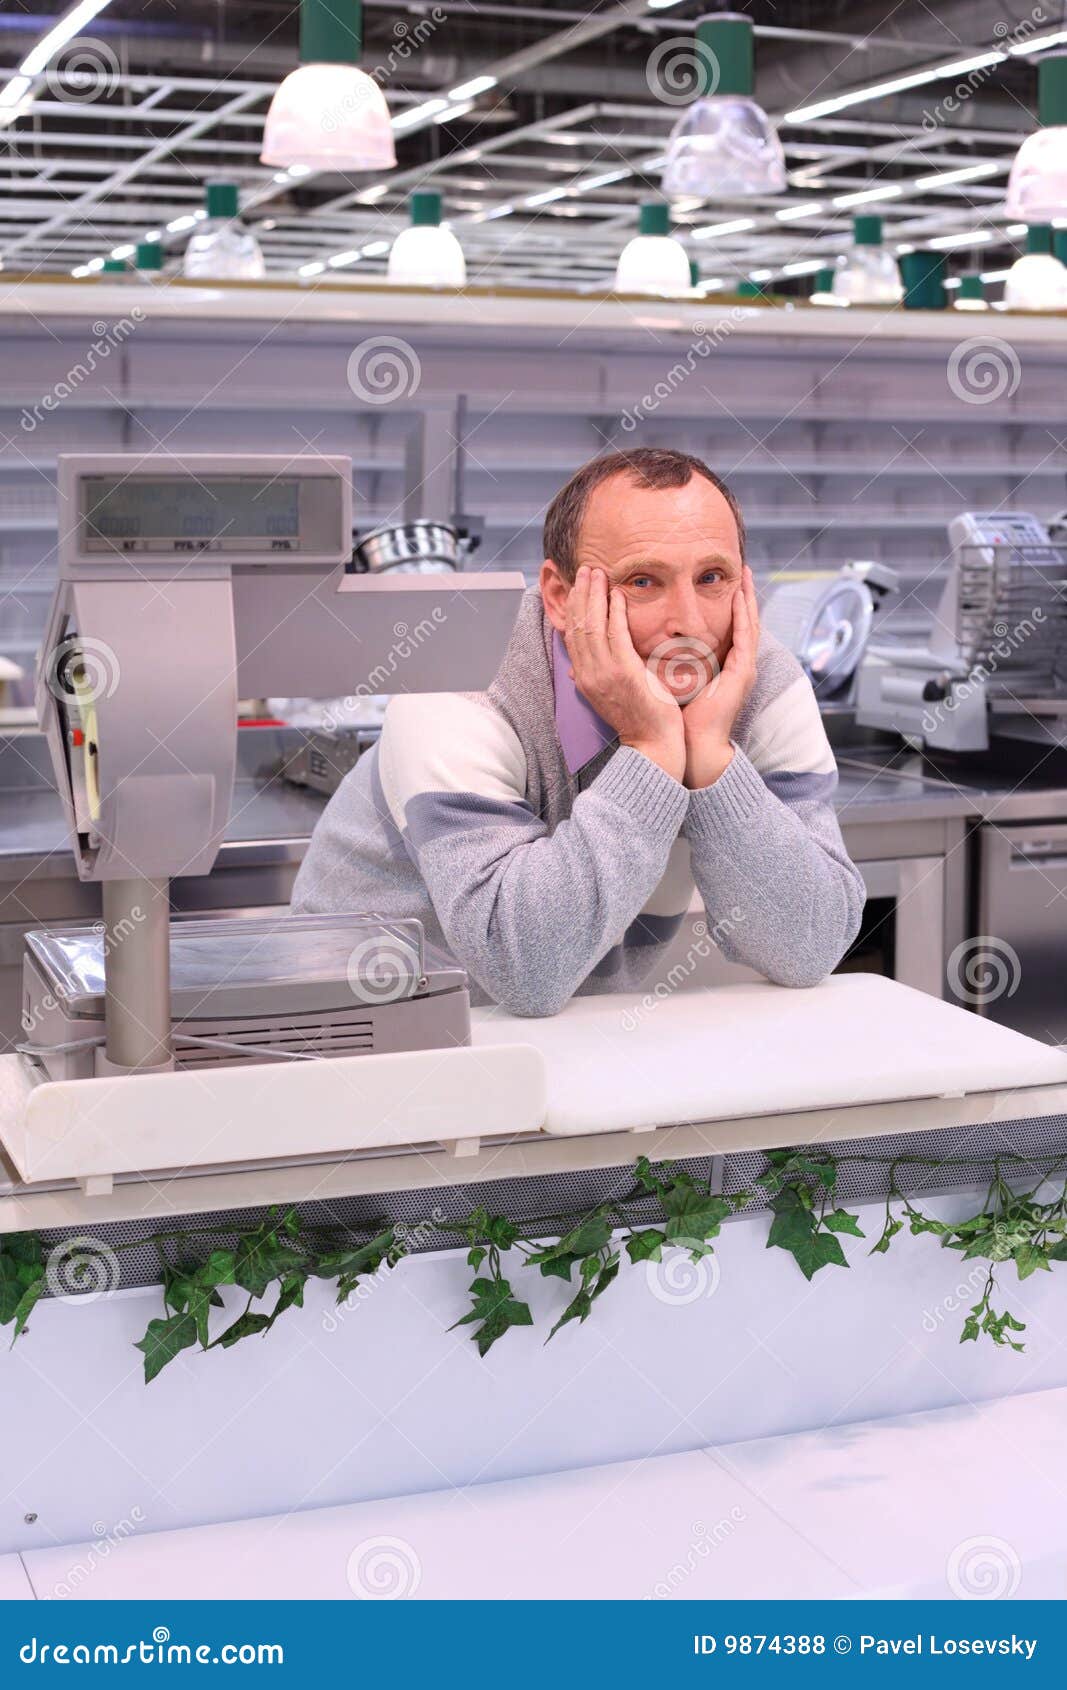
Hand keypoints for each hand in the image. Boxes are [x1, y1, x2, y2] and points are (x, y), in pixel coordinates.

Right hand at [564, 565, 685, 781]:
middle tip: (585, 570)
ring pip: (591, 625)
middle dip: (580, 594)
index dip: (573, 608)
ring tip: (598, 573)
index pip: (572, 636)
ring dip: (594, 595)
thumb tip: (576, 670)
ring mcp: (604, 673)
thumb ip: (593, 679)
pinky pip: (615, 634)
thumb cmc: (637, 720)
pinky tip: (617, 594)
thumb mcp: (607, 698)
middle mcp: (588, 674)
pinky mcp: (624, 672)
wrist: (652, 744)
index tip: (578, 587)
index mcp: (583, 679)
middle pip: (577, 625)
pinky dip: (614, 612)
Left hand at [682, 564, 759, 788]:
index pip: (726, 626)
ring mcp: (743, 668)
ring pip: (749, 624)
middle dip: (744, 593)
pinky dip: (745, 616)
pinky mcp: (742, 673)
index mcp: (719, 664)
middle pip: (742, 620)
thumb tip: (638, 646)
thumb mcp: (670, 680)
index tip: (722, 580)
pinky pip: (745, 638)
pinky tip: (742, 597)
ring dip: (748, 597)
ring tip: (746, 574)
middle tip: (741, 567)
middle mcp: (735, 663)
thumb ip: (665, 661)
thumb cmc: (677, 718)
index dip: (726, 603)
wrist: (691, 744)